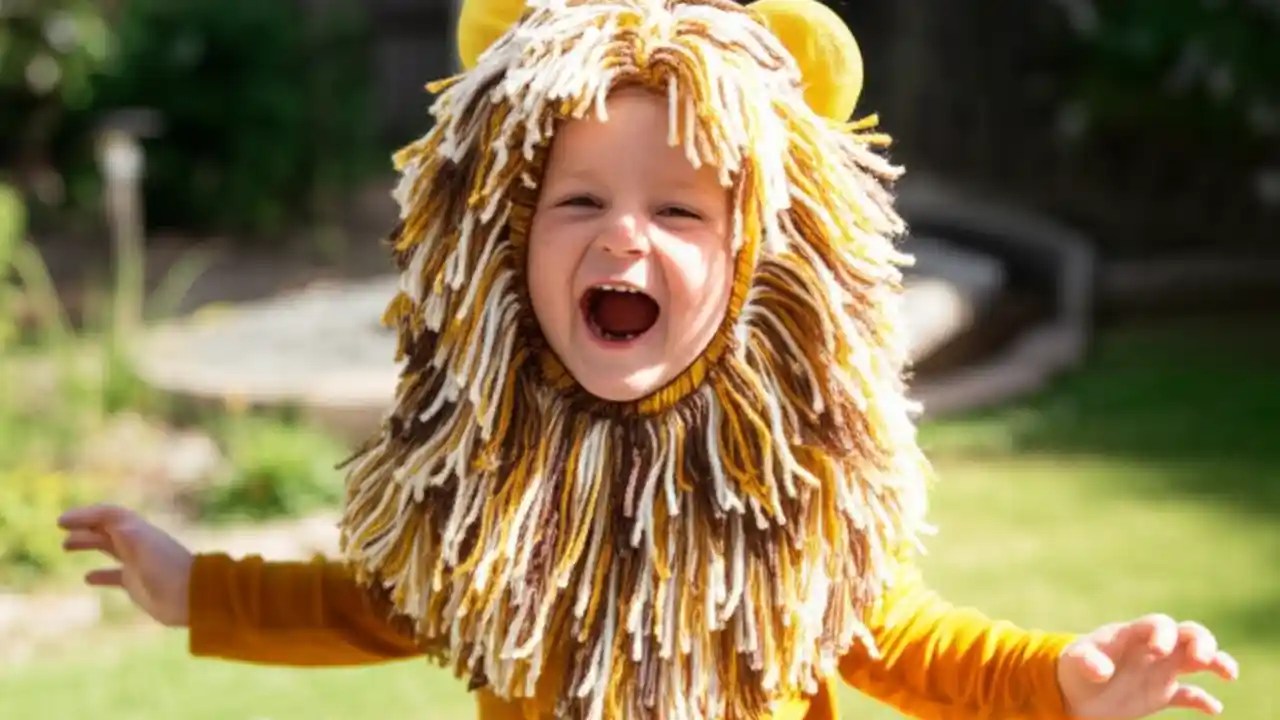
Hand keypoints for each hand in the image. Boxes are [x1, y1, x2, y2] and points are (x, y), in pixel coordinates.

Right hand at [58, 503, 194, 626]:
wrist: (193, 598)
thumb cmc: (171, 572)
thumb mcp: (149, 551)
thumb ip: (131, 537)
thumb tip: (114, 523)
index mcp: (139, 532)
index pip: (109, 515)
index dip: (85, 515)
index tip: (62, 522)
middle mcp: (137, 544)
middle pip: (106, 529)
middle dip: (84, 527)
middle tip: (62, 530)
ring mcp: (137, 563)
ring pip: (109, 547)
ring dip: (88, 543)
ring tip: (66, 546)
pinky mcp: (137, 583)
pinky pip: (115, 575)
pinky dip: (100, 574)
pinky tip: (87, 578)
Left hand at [1058, 614, 1238, 718]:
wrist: (1074, 691)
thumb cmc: (1074, 668)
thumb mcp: (1076, 661)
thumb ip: (1088, 662)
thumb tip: (1102, 673)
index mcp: (1134, 635)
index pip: (1160, 624)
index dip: (1164, 634)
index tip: (1157, 651)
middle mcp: (1154, 649)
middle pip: (1189, 634)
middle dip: (1202, 643)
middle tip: (1200, 660)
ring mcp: (1160, 671)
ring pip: (1197, 660)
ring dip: (1216, 662)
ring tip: (1227, 674)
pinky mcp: (1162, 694)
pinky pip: (1189, 695)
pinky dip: (1203, 700)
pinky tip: (1213, 708)